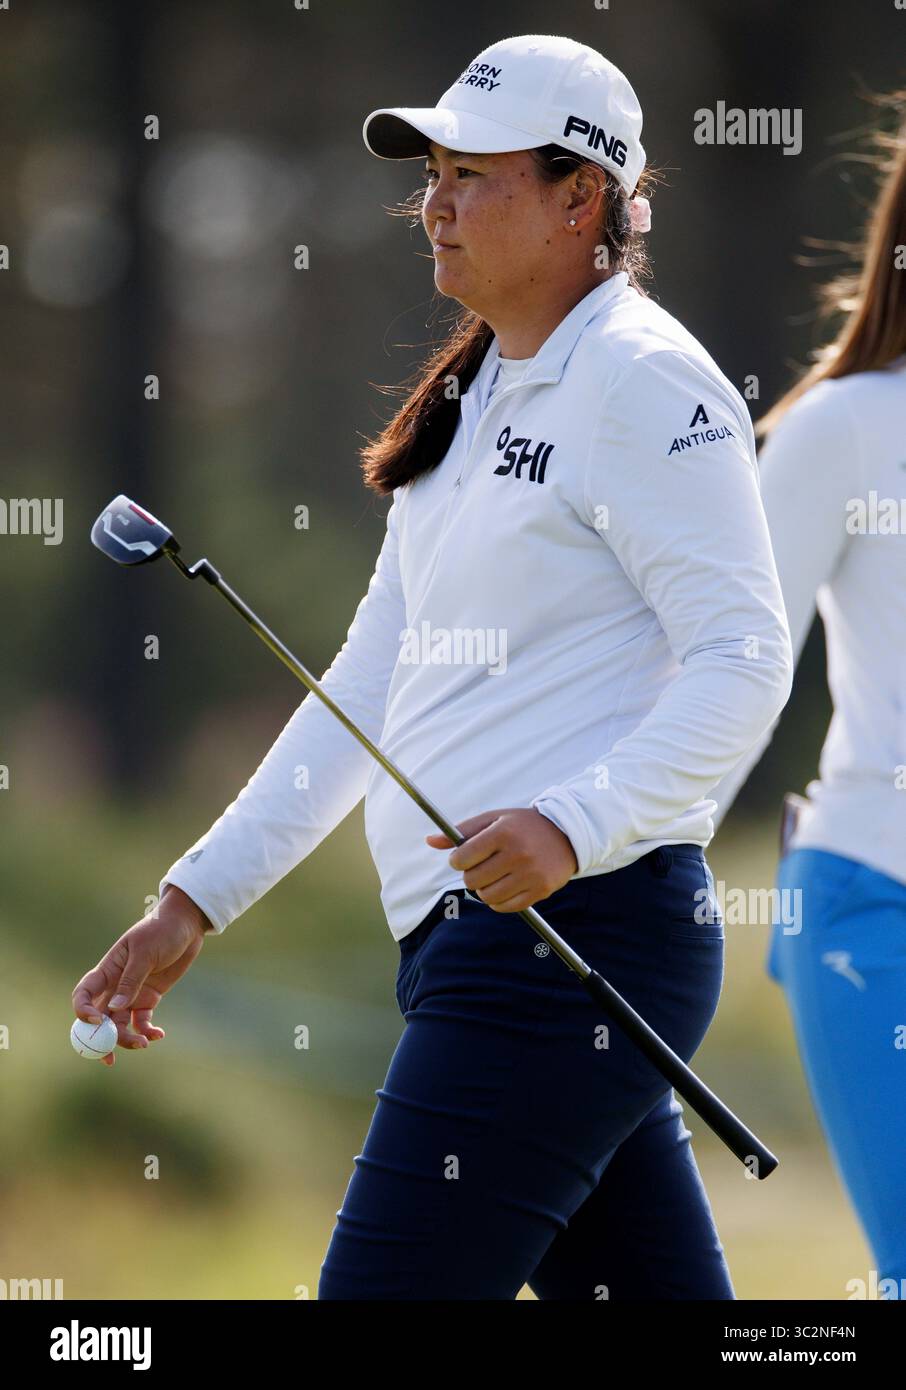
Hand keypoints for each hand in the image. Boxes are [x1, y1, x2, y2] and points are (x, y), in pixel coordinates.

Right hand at [71, 886, 209, 1066]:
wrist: (186, 926)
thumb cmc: (161, 931)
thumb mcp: (145, 952)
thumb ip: (130, 980)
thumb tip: (114, 1009)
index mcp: (107, 970)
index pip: (84, 994)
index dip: (83, 1011)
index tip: (95, 1023)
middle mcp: (115, 986)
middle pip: (101, 1017)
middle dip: (102, 1039)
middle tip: (109, 1057)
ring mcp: (132, 994)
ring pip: (121, 1024)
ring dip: (127, 1038)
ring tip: (144, 1043)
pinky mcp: (150, 998)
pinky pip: (143, 1021)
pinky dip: (147, 1031)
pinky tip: (158, 1034)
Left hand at [425, 807, 578, 911]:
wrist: (566, 835)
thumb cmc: (522, 826)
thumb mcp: (493, 820)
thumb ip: (461, 831)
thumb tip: (430, 841)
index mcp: (503, 833)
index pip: (462, 858)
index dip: (457, 860)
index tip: (463, 858)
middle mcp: (517, 854)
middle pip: (472, 880)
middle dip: (471, 875)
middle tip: (482, 866)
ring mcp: (530, 874)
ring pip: (487, 897)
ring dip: (484, 889)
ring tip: (494, 876)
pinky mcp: (540, 890)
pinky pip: (506, 907)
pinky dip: (499, 901)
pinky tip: (506, 886)